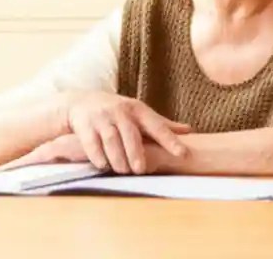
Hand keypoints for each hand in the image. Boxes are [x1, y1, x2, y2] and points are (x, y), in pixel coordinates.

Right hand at [65, 92, 190, 174]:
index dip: (170, 140)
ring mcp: (101, 118)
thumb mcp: (139, 113)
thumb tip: (190, 130)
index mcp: (138, 110)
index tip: (183, 154)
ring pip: (110, 139)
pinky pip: (91, 143)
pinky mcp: (85, 125)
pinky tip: (103, 166)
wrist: (82, 101)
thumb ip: (162, 124)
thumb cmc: (118, 111)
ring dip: (117, 158)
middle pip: (130, 134)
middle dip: (136, 153)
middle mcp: (120, 112)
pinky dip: (97, 156)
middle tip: (140, 170)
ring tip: (123, 171)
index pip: (157, 126)